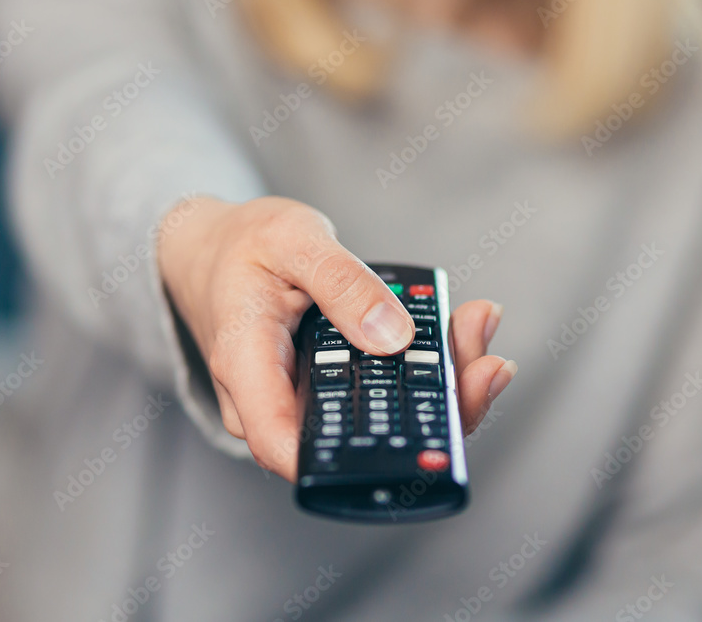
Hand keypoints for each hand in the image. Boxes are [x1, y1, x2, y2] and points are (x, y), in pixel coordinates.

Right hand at [158, 196, 517, 480]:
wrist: (217, 249)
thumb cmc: (243, 243)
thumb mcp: (291, 239)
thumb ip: (341, 283)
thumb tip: (394, 337)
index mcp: (246, 368)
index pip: (287, 446)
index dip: (359, 461)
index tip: (428, 443)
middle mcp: (272, 401)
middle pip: (352, 439)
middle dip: (430, 411)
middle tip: (485, 363)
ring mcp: (301, 399)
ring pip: (375, 420)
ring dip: (438, 386)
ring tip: (478, 330)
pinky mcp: (325, 388)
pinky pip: (377, 394)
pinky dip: (422, 368)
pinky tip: (459, 333)